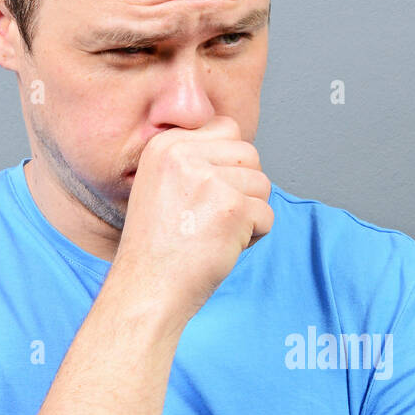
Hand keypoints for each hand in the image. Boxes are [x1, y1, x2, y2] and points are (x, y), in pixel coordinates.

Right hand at [113, 114, 273, 323]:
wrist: (146, 287)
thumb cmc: (158, 246)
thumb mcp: (161, 185)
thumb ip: (195, 161)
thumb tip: (244, 151)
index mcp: (165, 145)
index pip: (226, 128)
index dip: (229, 163)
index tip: (208, 194)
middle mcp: (183, 155)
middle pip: (249, 153)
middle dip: (244, 188)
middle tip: (214, 218)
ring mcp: (208, 180)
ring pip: (262, 184)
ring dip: (250, 213)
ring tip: (216, 233)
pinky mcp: (232, 208)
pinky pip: (267, 215)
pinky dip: (253, 237)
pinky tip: (222, 247)